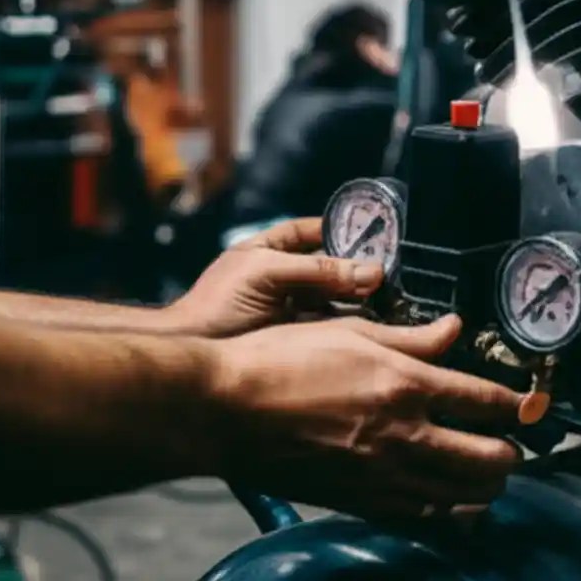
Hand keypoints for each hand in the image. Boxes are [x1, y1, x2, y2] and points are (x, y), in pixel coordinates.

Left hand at [168, 218, 383, 336]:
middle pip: (325, 265)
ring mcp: (287, 306)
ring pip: (330, 295)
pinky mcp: (295, 335)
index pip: (304, 232)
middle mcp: (280, 276)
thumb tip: (373, 271)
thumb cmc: (219, 303)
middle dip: (353, 267)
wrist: (194, 351)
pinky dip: (348, 322)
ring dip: (355, 296)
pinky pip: (328, 323)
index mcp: (265, 251)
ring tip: (386, 297)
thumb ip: (318, 270)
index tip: (366, 231)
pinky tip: (369, 321)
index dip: (333, 228)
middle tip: (385, 271)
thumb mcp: (267, 273)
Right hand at [207, 315, 522, 519]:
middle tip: (513, 442)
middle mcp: (404, 434)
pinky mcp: (361, 503)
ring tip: (489, 472)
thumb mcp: (351, 331)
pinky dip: (450, 515)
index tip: (531, 405)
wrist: (224, 410)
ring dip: (487, 485)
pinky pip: (424, 519)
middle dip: (512, 451)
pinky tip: (454, 505)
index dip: (520, 404)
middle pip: (490, 457)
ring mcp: (383, 475)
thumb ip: (412, 336)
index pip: (488, 401)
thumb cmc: (279, 360)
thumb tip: (455, 330)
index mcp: (405, 384)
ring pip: (465, 495)